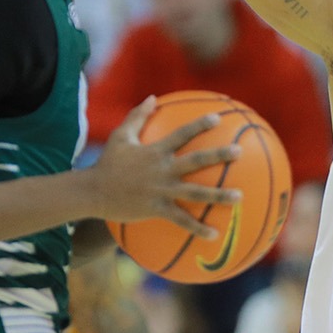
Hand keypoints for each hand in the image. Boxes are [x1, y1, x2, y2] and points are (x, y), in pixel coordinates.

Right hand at [88, 97, 238, 236]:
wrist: (92, 192)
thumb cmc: (108, 163)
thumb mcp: (121, 136)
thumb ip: (138, 116)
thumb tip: (153, 97)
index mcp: (155, 151)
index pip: (182, 134)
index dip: (199, 125)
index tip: (218, 118)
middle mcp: (162, 169)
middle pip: (196, 161)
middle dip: (219, 155)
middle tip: (239, 151)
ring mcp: (161, 190)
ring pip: (195, 193)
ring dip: (218, 195)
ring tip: (240, 197)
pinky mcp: (156, 208)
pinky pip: (181, 219)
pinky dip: (198, 228)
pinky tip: (215, 235)